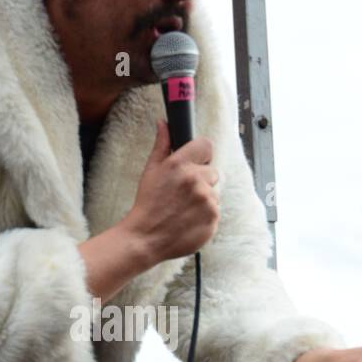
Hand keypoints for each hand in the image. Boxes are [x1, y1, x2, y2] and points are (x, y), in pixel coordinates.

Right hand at [122, 120, 219, 263]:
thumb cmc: (147, 204)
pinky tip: (188, 220)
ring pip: (214, 194)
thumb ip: (162, 145)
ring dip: (203, 200)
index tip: (196, 163)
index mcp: (180, 164)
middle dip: (201, 181)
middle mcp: (196, 180)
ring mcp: (206, 201)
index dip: (202, 155)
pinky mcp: (213, 219)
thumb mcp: (151, 171)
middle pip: (213, 172)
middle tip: (183, 194)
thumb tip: (164, 123)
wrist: (146, 238)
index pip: (206, 145)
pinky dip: (205, 216)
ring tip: (183, 209)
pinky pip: (215, 212)